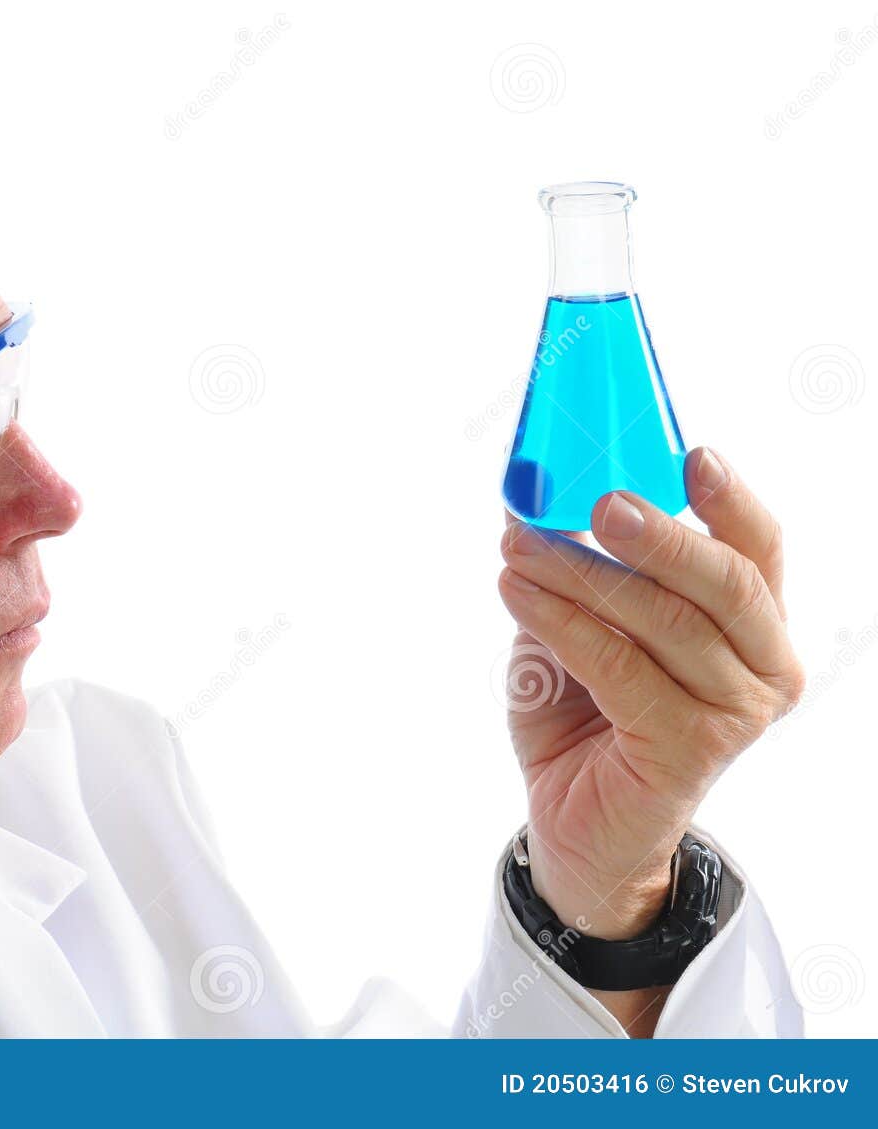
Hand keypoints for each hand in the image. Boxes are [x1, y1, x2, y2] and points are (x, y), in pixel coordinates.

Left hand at [497, 448, 803, 951]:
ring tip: (516, 544)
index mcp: (754, 625)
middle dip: (657, 533)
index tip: (692, 455)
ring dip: (579, 573)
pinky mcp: (691, 750)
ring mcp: (736, 714)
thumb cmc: (583, 713)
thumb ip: (570, 562)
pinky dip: (560, 620)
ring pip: (663, 620)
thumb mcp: (577, 622)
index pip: (760, 549)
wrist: (575, 823)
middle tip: (596, 499)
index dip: (730, 501)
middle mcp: (765, 668)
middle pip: (723, 581)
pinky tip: (515, 591)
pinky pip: (618, 665)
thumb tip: (529, 489)